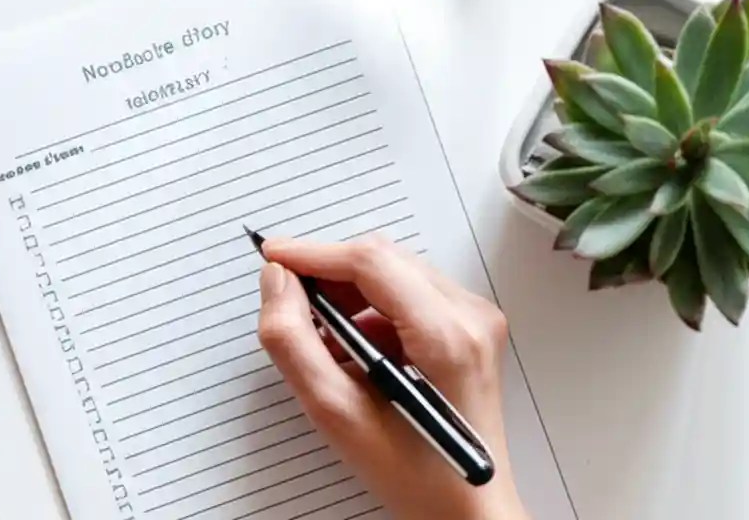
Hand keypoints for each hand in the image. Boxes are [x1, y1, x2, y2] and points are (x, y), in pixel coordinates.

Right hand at [257, 236, 528, 519]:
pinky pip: (409, 295)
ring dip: (348, 296)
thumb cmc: (415, 475)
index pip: (370, 262)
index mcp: (446, 336)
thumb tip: (277, 283)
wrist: (466, 510)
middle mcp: (470, 317)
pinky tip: (352, 351)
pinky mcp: (469, 328)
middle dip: (328, 275)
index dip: (313, 254)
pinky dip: (371, 311)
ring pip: (393, 274)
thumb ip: (294, 342)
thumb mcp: (336, 413)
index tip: (273, 257)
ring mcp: (474, 320)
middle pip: (383, 261)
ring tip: (322, 341)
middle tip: (290, 303)